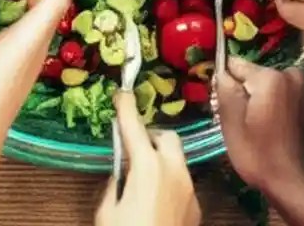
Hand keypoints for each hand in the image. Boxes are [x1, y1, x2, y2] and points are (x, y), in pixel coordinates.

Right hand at [95, 93, 200, 225]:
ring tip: (140, 178)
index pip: (134, 128)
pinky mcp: (196, 207)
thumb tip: (121, 173)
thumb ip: (114, 184)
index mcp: (148, 167)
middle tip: (131, 146)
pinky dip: (167, 181)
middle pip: (166, 136)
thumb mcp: (107, 211)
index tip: (122, 93)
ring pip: (176, 160)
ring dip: (159, 159)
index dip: (126, 107)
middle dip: (149, 136)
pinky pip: (181, 182)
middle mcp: (174, 172)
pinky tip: (154, 198)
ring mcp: (189, 189)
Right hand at [216, 58, 303, 190]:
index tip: (224, 106)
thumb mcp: (232, 124)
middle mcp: (291, 74)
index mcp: (271, 77)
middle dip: (243, 92)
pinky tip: (269, 127)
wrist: (295, 182)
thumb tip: (222, 71)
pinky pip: (281, 93)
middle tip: (240, 121)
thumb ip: (225, 90)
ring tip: (255, 127)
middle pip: (253, 74)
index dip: (226, 84)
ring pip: (267, 85)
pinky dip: (273, 105)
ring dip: (258, 99)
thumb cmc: (259, 155)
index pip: (236, 65)